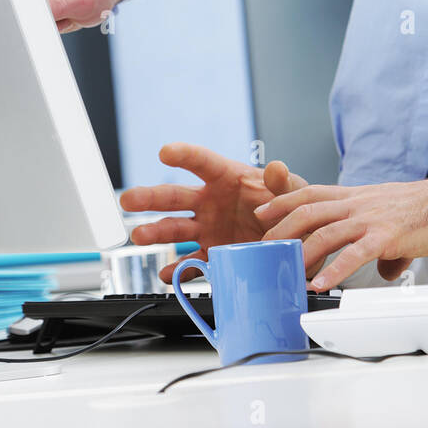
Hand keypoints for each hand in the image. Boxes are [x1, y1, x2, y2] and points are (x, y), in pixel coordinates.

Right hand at [120, 143, 306, 284]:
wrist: (299, 241)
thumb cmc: (292, 207)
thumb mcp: (293, 193)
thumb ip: (283, 183)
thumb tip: (277, 167)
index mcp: (228, 178)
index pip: (202, 163)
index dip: (184, 155)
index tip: (165, 152)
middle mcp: (211, 202)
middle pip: (174, 197)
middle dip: (149, 198)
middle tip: (128, 200)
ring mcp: (208, 229)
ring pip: (175, 230)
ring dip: (155, 233)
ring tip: (138, 237)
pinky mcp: (213, 254)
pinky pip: (191, 263)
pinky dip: (178, 271)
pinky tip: (166, 275)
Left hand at [255, 176, 427, 289]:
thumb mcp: (394, 220)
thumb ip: (383, 246)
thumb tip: (384, 271)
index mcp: (356, 196)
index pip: (310, 193)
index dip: (282, 202)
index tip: (261, 213)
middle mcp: (358, 203)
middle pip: (308, 211)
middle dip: (281, 229)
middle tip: (264, 248)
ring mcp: (370, 218)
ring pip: (325, 232)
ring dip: (303, 254)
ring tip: (288, 271)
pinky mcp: (387, 236)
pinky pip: (354, 254)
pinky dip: (335, 271)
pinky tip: (323, 285)